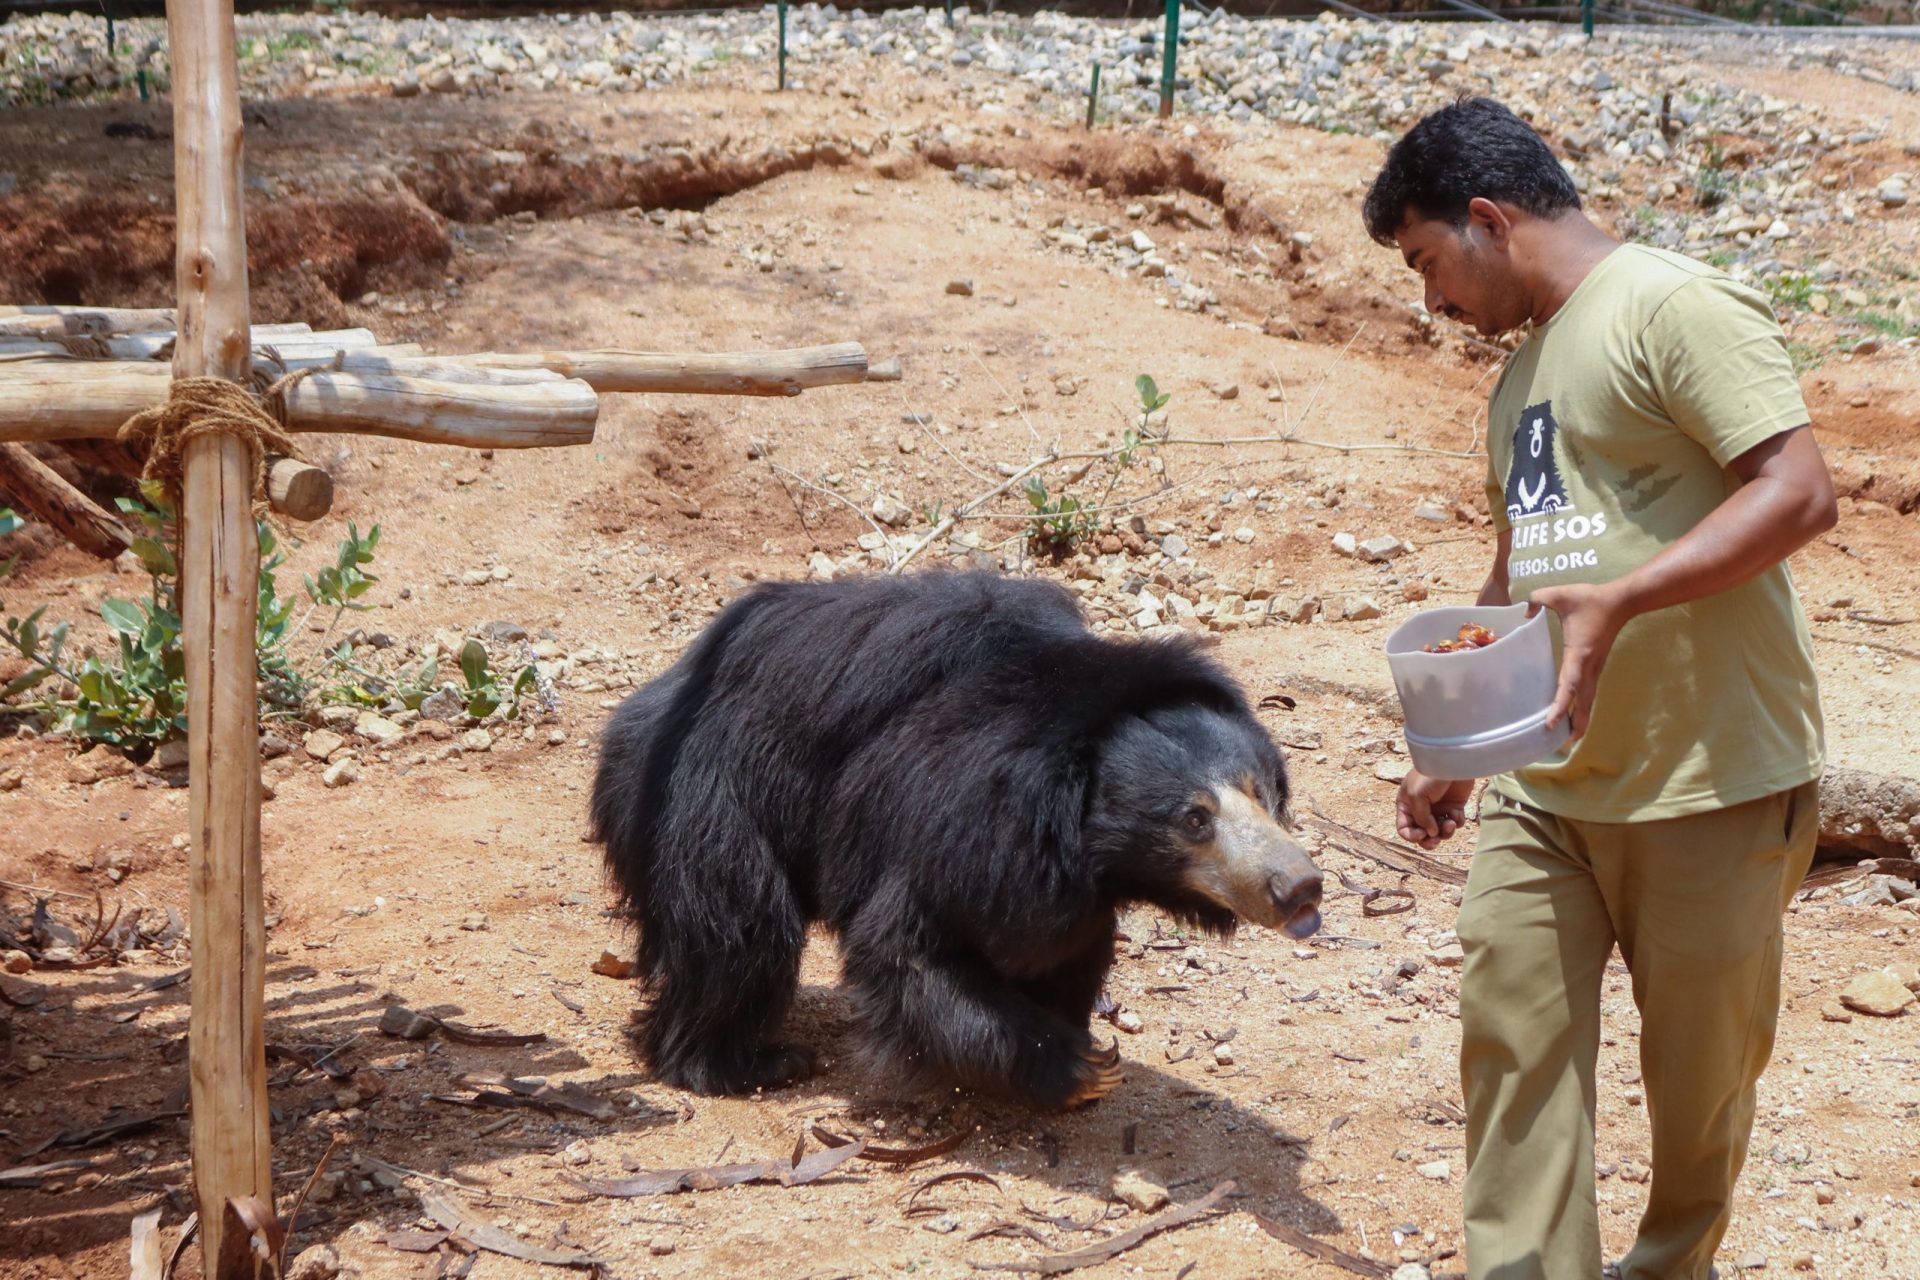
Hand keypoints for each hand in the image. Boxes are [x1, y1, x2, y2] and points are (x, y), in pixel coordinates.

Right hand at [1396, 770, 1474, 849]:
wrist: (1452, 762)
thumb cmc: (1429, 776)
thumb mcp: (1416, 796)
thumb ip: (1421, 819)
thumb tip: (1431, 833)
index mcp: (1407, 806)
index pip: (1404, 828)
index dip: (1411, 836)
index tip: (1421, 835)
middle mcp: (1421, 809)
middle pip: (1422, 834)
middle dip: (1429, 841)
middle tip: (1436, 841)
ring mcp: (1438, 808)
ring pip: (1440, 831)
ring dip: (1445, 832)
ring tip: (1450, 824)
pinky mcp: (1454, 806)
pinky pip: (1455, 822)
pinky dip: (1457, 821)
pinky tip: (1457, 813)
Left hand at [1526, 581, 1634, 741]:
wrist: (1621, 601)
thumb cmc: (1591, 599)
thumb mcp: (1561, 594)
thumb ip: (1538, 598)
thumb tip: (1523, 609)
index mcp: (1579, 654)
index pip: (1569, 686)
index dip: (1559, 706)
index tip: (1549, 723)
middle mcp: (1589, 667)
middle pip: (1583, 704)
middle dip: (1573, 726)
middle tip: (1560, 745)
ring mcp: (1595, 669)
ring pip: (1588, 701)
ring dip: (1580, 720)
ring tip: (1567, 740)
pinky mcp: (1596, 667)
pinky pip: (1589, 693)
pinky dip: (1582, 708)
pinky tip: (1573, 717)